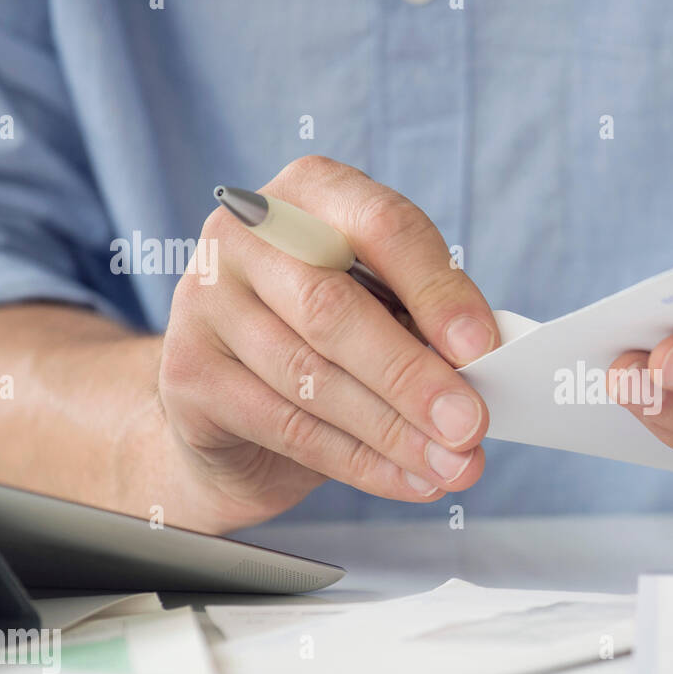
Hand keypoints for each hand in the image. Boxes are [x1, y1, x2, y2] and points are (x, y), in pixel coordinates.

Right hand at [158, 156, 495, 530]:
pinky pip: (287, 426)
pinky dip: (360, 461)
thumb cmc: (330, 340)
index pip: (382, 226)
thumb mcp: (386, 310)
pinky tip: (409, 480)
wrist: (234, 405)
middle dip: (412, 376)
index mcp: (312, 193)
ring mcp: (205, 300)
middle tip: (470, 424)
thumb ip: (427, 324)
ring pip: (310, 376)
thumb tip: (481, 368)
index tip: (484, 348)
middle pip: (333, 308)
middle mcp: (247, 234)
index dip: (437, 290)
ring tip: (453, 465)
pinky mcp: (188, 374)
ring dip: (394, 432)